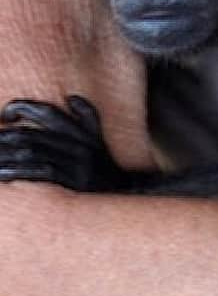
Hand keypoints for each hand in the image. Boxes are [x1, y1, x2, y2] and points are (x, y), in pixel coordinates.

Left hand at [0, 96, 128, 191]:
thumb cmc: (106, 170)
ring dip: (4, 156)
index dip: (24, 108)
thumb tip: (72, 97)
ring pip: (31, 153)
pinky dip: (16, 173)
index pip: (49, 113)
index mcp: (82, 133)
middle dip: (4, 137)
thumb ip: (89, 118)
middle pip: (33, 135)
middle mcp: (79, 146)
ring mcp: (76, 165)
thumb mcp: (101, 142)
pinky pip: (39, 173)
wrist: (127, 197)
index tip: (5, 116)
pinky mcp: (73, 183)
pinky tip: (1, 175)